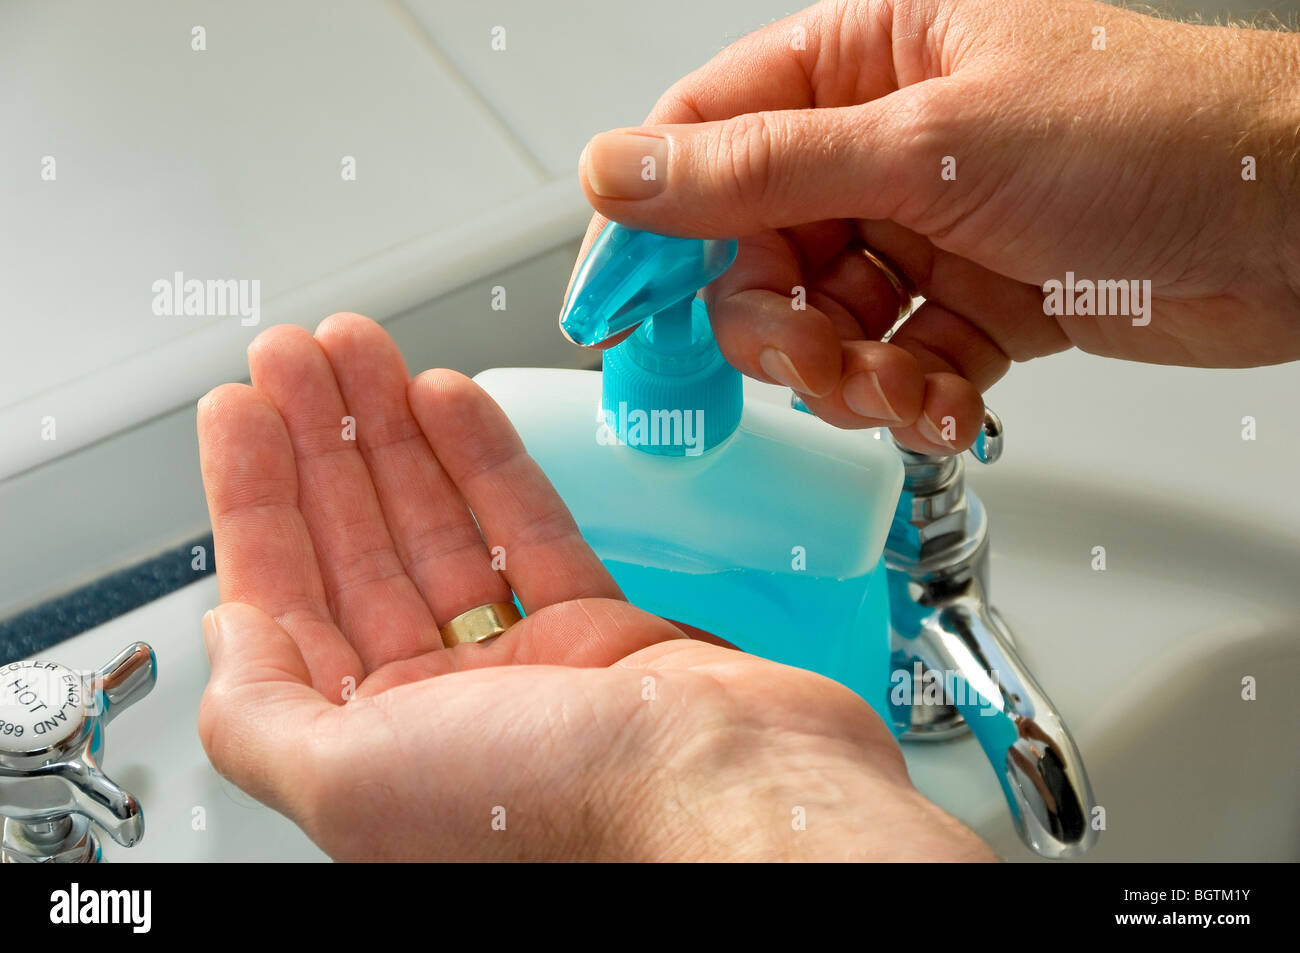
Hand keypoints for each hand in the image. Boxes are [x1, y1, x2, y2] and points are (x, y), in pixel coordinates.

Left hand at [196, 313, 993, 860]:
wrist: (726, 792)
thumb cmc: (553, 808)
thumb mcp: (350, 781)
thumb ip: (262, 713)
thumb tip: (231, 628)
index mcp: (372, 750)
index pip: (289, 601)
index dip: (255, 498)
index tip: (240, 409)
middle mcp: (441, 709)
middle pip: (360, 550)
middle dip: (323, 444)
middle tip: (296, 354)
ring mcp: (522, 666)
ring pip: (440, 528)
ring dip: (395, 435)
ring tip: (362, 354)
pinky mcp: (597, 631)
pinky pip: (527, 530)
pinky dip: (485, 462)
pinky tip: (450, 400)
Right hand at [571, 0, 1299, 452]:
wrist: (1297, 225)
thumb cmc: (1157, 132)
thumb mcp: (933, 144)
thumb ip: (763, 167)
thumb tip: (626, 168)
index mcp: (862, 63)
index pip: (708, 134)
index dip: (655, 220)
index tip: (622, 300)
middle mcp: (883, 145)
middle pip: (756, 249)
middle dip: (776, 324)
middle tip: (811, 360)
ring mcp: (925, 228)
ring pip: (822, 322)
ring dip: (846, 376)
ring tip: (900, 386)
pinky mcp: (970, 302)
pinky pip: (892, 362)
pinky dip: (905, 397)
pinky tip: (941, 403)